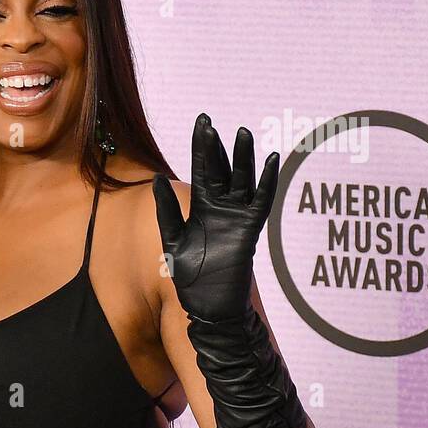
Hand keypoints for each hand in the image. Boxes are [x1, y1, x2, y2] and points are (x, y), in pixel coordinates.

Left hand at [152, 113, 278, 322]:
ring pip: (243, 180)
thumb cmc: (190, 277)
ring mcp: (236, 217)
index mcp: (200, 208)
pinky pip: (261, 202)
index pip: (203, 169)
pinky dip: (267, 182)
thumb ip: (166, 210)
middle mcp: (220, 208)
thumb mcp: (171, 240)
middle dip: (216, 146)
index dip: (201, 146)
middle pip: (221, 170)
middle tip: (210, 121)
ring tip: (242, 133)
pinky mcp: (249, 230)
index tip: (202, 121)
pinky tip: (271, 161)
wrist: (209, 307)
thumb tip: (156, 178)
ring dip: (243, 158)